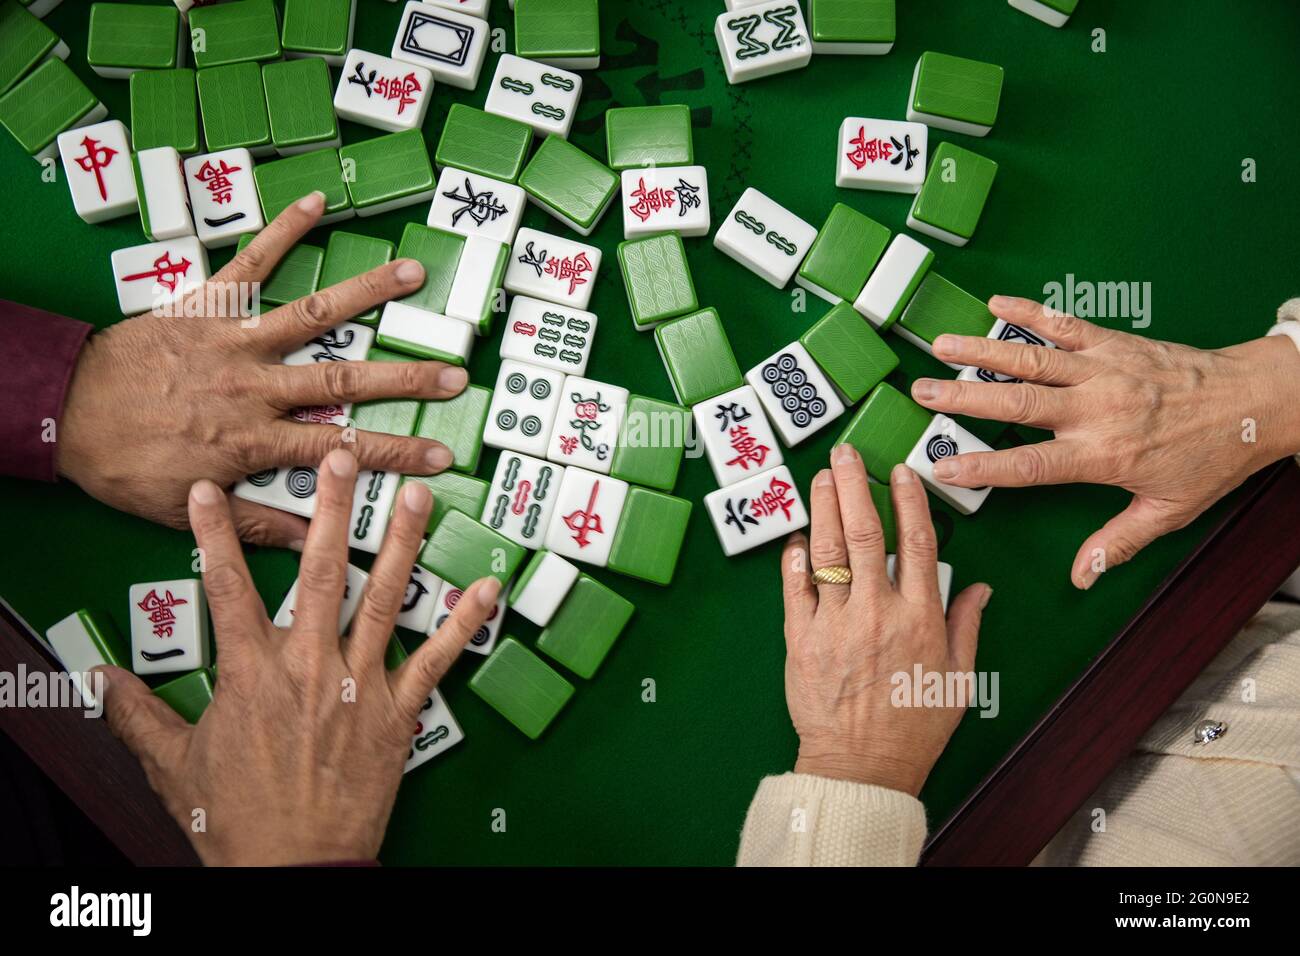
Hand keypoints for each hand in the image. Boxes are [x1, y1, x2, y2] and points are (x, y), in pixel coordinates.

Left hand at [57, 192, 468, 548]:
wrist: (63, 414)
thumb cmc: (126, 466)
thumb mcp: (189, 513)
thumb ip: (256, 525)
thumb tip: (317, 542)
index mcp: (254, 442)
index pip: (341, 449)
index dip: (395, 452)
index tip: (439, 454)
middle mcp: (255, 388)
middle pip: (343, 382)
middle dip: (404, 380)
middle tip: (454, 373)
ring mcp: (234, 342)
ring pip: (312, 316)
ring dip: (367, 294)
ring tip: (414, 275)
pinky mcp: (206, 307)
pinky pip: (249, 264)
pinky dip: (283, 231)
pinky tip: (316, 204)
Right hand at [93, 449, 500, 864]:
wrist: (293, 869)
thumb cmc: (235, 821)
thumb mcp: (173, 766)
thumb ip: (138, 716)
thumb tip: (102, 682)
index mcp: (251, 674)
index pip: (228, 588)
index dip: (216, 535)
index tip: (211, 491)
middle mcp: (309, 667)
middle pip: (323, 572)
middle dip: (334, 509)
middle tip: (346, 458)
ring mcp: (360, 686)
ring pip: (384, 600)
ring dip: (404, 544)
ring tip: (419, 495)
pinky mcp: (398, 713)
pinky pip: (436, 659)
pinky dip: (463, 624)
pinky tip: (485, 588)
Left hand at [781, 445, 990, 795]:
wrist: (862, 766)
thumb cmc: (914, 726)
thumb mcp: (958, 679)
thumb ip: (966, 626)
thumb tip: (979, 586)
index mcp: (920, 618)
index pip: (918, 543)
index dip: (910, 501)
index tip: (903, 472)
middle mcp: (877, 612)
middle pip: (865, 533)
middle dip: (855, 486)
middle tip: (846, 454)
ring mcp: (835, 623)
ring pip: (827, 552)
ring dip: (823, 509)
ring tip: (820, 478)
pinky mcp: (801, 639)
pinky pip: (795, 589)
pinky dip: (794, 560)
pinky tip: (796, 537)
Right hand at [910, 296, 1299, 588]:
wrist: (1259, 402)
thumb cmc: (1214, 456)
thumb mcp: (1170, 511)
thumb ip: (1119, 541)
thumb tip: (1082, 575)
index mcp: (1104, 454)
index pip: (1030, 464)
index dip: (983, 467)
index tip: (944, 468)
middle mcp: (1097, 409)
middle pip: (1017, 402)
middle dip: (963, 397)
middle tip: (921, 392)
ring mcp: (1104, 370)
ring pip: (1033, 358)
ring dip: (983, 351)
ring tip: (942, 346)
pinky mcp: (1115, 343)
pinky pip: (1065, 324)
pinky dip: (1030, 312)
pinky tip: (997, 305)